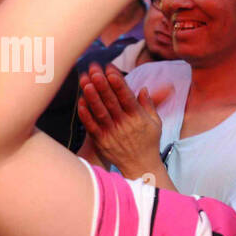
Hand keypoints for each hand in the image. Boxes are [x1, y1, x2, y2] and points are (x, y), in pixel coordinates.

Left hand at [77, 63, 169, 179]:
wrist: (140, 166)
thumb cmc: (148, 142)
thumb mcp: (155, 123)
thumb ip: (149, 105)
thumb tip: (143, 88)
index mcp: (137, 117)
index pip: (126, 96)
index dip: (118, 82)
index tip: (110, 69)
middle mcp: (124, 124)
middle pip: (111, 101)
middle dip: (102, 84)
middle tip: (94, 70)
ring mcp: (112, 132)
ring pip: (100, 112)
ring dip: (92, 96)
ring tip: (85, 81)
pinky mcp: (102, 141)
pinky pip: (92, 126)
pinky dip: (86, 114)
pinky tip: (80, 102)